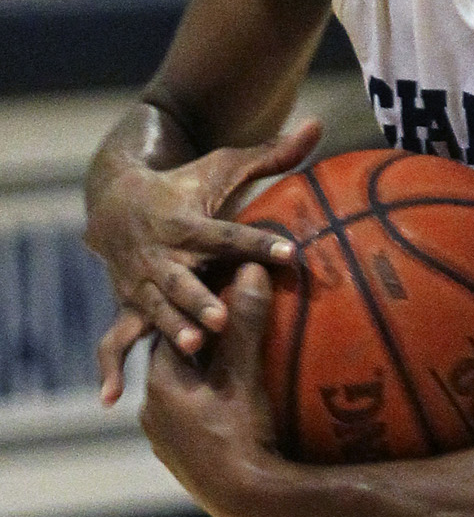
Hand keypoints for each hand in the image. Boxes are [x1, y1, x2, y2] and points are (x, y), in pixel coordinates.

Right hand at [87, 122, 319, 400]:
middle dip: (199, 298)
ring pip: (157, 308)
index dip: (260, 243)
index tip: (293, 253)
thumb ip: (273, 155)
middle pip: (184, 279)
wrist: (114, 202)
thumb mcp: (225, 168)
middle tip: (221, 318)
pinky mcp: (129, 302)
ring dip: (172, 328)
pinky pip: (123, 333)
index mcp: (189, 223)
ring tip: (195, 347)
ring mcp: (142, 281)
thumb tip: (317, 124)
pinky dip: (116, 364)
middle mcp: (163, 254)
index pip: (230, 234)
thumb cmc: (187, 185)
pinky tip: (119, 393)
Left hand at [139, 262, 287, 516]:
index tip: (220, 300)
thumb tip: (250, 267)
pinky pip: (194, 424)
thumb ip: (245, 322)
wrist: (245, 502)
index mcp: (161, 386)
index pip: (171, 336)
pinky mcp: (184, 464)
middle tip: (236, 331)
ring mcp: (168, 443)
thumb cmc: (242, 436)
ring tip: (239, 372)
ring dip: (206, 382)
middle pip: (176, 366)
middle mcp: (154, 414)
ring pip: (184, 398)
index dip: (196, 316)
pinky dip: (211, 410)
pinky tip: (239, 413)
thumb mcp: (245, 374)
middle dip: (203, 349)